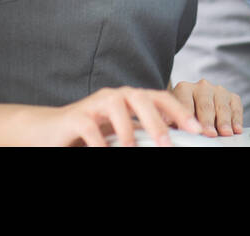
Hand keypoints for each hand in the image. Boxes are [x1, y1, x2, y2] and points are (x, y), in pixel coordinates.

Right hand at [31, 86, 203, 146]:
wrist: (52, 131)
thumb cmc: (92, 133)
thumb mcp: (123, 134)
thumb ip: (144, 133)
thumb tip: (174, 141)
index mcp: (131, 99)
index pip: (160, 98)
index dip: (180, 112)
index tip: (198, 130)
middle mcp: (115, 96)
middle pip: (141, 98)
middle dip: (157, 121)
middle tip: (167, 144)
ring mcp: (95, 103)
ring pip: (116, 106)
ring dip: (127, 129)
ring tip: (132, 149)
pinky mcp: (76, 117)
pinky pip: (91, 127)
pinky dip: (100, 142)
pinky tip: (105, 152)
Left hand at [170, 79, 242, 135]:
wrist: (194, 107)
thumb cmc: (182, 114)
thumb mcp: (173, 116)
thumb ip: (173, 121)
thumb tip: (175, 130)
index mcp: (184, 89)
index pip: (185, 103)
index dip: (188, 116)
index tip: (191, 128)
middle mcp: (202, 87)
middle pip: (205, 105)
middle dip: (208, 120)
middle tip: (210, 133)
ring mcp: (218, 90)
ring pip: (222, 106)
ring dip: (224, 121)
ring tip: (225, 132)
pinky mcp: (232, 97)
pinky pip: (236, 107)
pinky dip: (236, 119)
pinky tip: (236, 129)